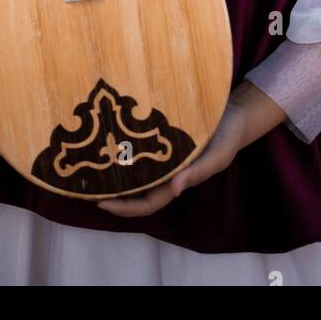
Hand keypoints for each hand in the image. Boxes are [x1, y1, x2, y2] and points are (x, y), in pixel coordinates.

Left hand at [95, 93, 252, 217]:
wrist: (234, 112)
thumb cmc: (227, 136)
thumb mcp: (218, 155)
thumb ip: (198, 172)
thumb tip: (176, 190)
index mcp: (178, 180)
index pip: (148, 203)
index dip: (125, 208)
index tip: (101, 202)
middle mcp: (167, 171)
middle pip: (136, 191)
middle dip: (113, 193)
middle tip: (85, 185)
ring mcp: (163, 156)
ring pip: (136, 172)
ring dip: (116, 173)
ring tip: (91, 166)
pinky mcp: (161, 137)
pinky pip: (139, 150)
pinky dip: (125, 151)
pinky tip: (109, 139)